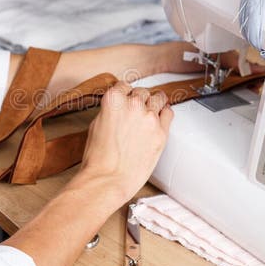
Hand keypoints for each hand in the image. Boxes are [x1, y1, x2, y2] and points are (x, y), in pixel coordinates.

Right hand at [76, 82, 172, 201]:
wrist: (108, 179)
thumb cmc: (99, 159)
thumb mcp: (96, 126)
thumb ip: (110, 112)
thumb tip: (117, 109)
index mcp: (114, 100)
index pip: (124, 86)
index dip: (126, 93)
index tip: (127, 97)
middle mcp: (133, 105)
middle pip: (142, 92)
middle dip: (139, 99)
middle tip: (137, 109)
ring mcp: (149, 118)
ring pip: (158, 98)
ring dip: (154, 103)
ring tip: (152, 110)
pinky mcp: (161, 132)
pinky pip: (169, 113)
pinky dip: (165, 113)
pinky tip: (161, 116)